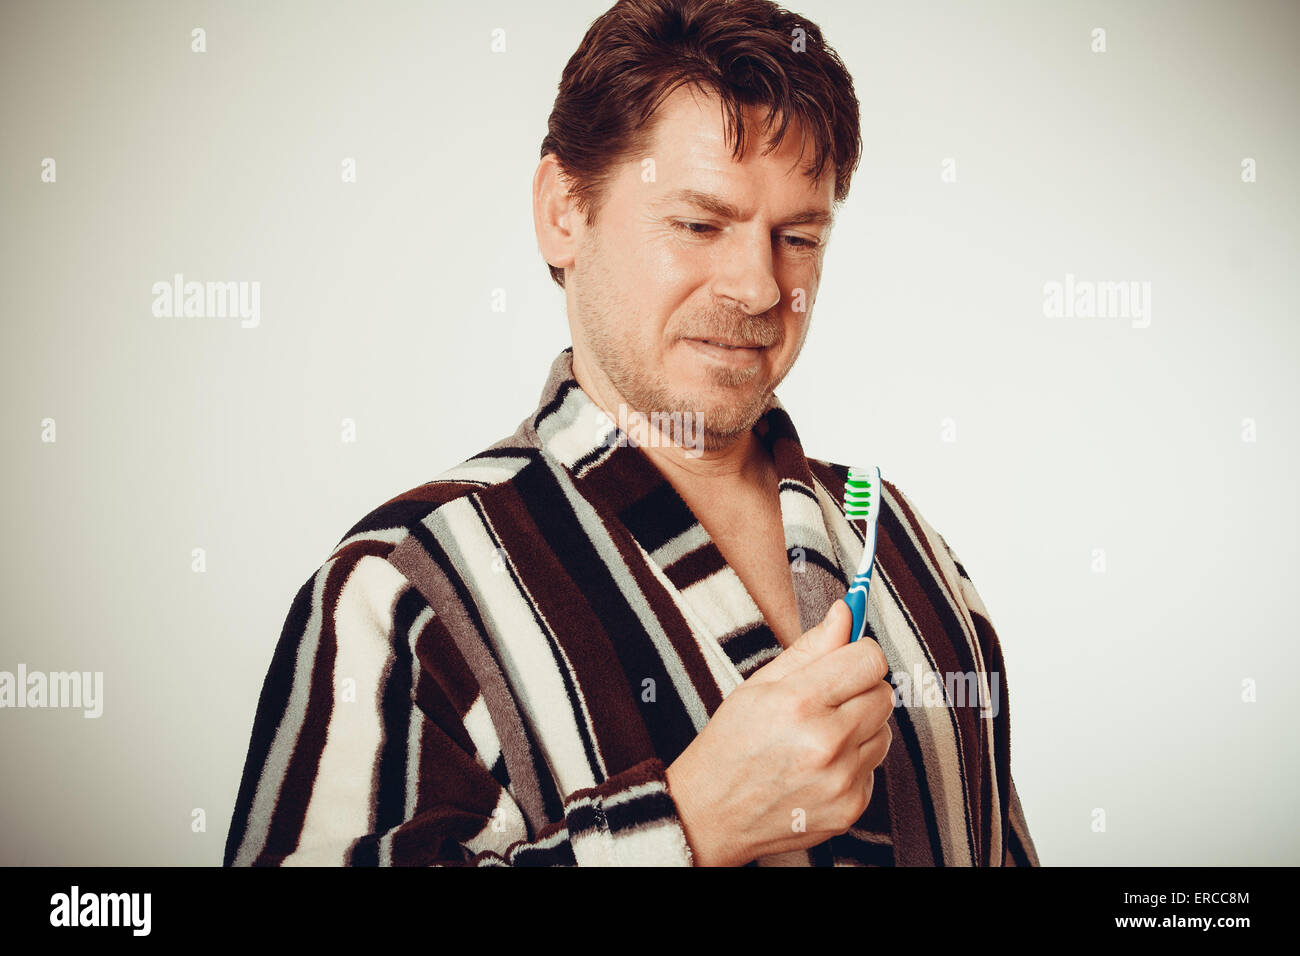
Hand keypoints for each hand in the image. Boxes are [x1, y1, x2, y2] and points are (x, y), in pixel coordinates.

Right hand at [665, 600, 893, 865]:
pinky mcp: (851, 808)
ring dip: (860, 728)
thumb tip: (847, 611)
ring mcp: (841, 780)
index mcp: (799, 703)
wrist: (711, 815)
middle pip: (884, 694)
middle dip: (861, 690)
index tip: (846, 659)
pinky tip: (818, 768)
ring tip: (818, 737)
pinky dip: (853, 763)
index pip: (869, 661)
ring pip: (884, 732)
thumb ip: (811, 647)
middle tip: (826, 701)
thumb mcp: (759, 685)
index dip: (860, 654)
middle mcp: (826, 742)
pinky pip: (874, 768)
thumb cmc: (732, 742)